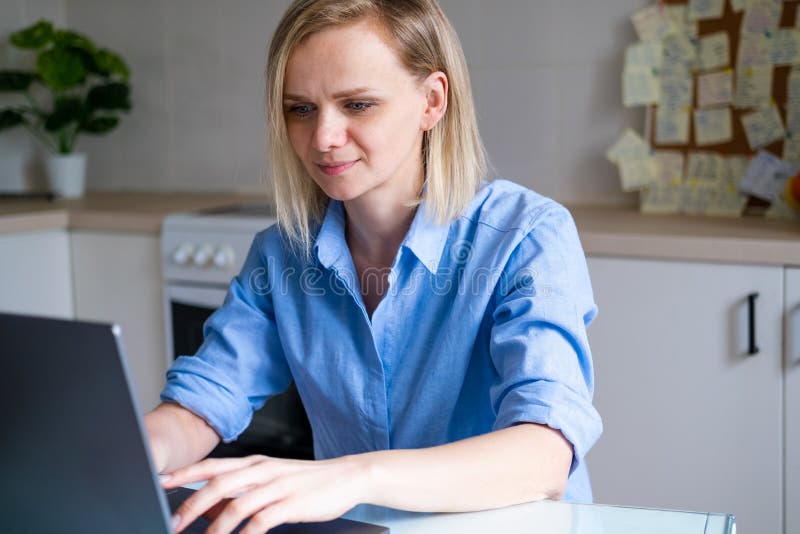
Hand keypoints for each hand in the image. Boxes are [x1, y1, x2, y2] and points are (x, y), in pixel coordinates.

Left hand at [163, 454, 370, 533]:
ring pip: (236, 504)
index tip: (160, 482)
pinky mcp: (291, 503)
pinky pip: (261, 520)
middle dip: (191, 504)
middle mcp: (263, 470)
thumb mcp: (273, 478)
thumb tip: (212, 507)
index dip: (185, 473)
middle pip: (219, 483)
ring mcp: (277, 485)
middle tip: (173, 522)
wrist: (348, 476)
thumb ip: (245, 488)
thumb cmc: (307, 480)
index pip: (213, 465)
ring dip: (215, 526)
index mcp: (256, 462)